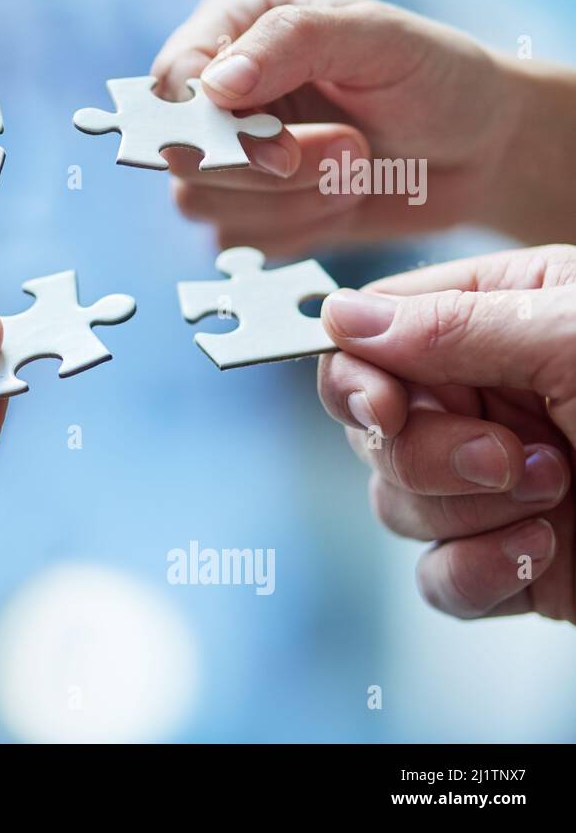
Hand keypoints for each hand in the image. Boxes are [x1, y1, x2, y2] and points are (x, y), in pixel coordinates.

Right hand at [151, 0, 531, 254]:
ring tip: (357, 169)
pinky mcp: (244, 214)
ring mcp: (224, 158)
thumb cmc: (435, 79)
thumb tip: (215, 83)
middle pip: (181, 151)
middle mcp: (216, 93)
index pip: (171, 78)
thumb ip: (293, 42)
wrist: (479, 151)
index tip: (278, 139)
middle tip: (351, 149)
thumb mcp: (380, 38)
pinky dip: (297, 231)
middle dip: (268, 166)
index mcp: (234, 26)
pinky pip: (233, 243)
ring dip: (291, 200)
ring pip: (202, 203)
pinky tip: (341, 201)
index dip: (207, 119)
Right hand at [316, 244, 575, 621]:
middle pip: (372, 430)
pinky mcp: (511, 560)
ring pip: (395, 504)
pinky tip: (536, 554)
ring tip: (556, 493)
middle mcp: (487, 400)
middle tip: (506, 456)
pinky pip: (436, 579)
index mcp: (500, 319)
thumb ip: (452, 327)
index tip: (383, 410)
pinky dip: (473, 574)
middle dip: (428, 453)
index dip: (358, 378)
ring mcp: (493, 485)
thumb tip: (341, 315)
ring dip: (464, 509)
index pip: (373, 339)